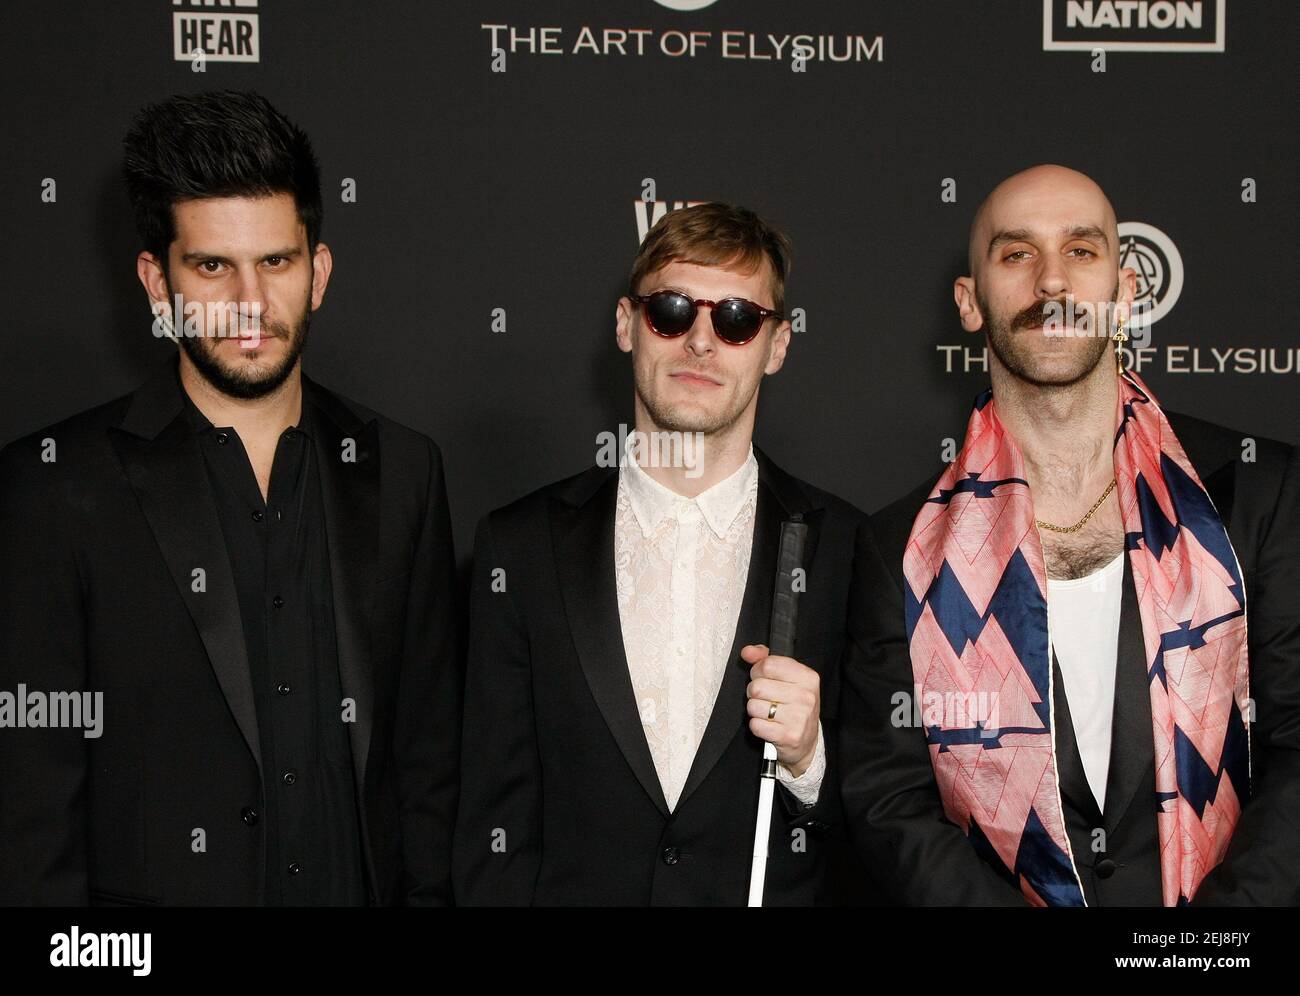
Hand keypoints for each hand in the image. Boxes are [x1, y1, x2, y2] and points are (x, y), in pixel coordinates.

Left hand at [741, 643, 819, 775]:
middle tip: (765, 698)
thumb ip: (765, 659)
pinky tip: (769, 725)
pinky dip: (757, 725)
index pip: (768, 665)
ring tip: (768, 712)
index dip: (758, 671)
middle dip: (754, 692)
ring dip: (755, 710)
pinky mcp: (788, 736)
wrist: (806, 742)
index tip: (763, 678)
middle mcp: (806, 696)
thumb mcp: (787, 678)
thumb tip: (747, 651)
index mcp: (807, 677)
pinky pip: (755, 725)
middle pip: (757, 686)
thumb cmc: (794, 705)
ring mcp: (799, 717)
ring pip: (753, 706)